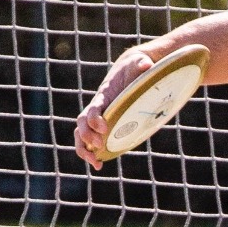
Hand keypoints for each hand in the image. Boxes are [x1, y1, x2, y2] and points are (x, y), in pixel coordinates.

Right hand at [74, 49, 153, 169]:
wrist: (130, 69)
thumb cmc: (134, 67)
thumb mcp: (138, 62)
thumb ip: (140, 64)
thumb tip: (146, 65)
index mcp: (104, 96)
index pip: (93, 109)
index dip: (94, 119)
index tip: (105, 128)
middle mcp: (97, 108)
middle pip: (81, 125)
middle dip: (87, 137)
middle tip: (101, 145)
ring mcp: (98, 118)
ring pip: (81, 136)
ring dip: (84, 150)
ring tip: (96, 163)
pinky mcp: (104, 125)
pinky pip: (91, 141)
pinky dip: (91, 154)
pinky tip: (100, 164)